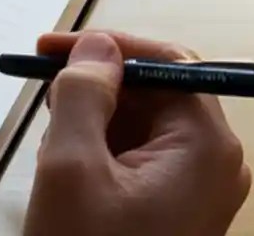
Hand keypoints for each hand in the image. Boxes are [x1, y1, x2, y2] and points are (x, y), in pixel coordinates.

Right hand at [24, 31, 250, 235]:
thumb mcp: (70, 167)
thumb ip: (81, 95)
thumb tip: (95, 47)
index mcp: (203, 148)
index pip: (166, 63)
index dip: (107, 47)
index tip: (50, 47)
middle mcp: (209, 163)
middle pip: (152, 92)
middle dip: (93, 92)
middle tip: (44, 103)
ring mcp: (192, 187)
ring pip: (137, 123)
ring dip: (89, 124)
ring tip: (55, 156)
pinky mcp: (171, 205)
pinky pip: (134, 155)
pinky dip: (95, 151)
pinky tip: (66, 173)